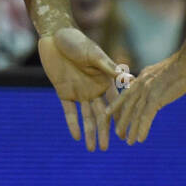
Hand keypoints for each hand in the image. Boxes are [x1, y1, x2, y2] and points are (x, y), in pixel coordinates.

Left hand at [37, 27, 124, 150]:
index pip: (115, 102)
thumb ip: (109, 69)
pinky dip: (73, 124)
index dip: (120, 117)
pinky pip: (69, 112)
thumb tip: (130, 78)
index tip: (126, 132)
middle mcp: (94, 89)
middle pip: (101, 114)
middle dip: (104, 131)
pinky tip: (76, 137)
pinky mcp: (64, 93)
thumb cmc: (77, 42)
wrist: (55, 36)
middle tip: (107, 148)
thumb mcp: (94, 55)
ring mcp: (79, 92)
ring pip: (86, 117)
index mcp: (104, 80)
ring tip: (92, 149)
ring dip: (89, 132)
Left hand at [108, 53, 185, 144]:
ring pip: (136, 114)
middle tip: (118, 134)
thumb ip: (153, 81)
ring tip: (129, 141)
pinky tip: (140, 139)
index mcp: (142, 77)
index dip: (117, 105)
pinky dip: (142, 129)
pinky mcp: (156, 98)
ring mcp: (147, 91)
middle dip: (122, 121)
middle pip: (128, 106)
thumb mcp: (161, 72)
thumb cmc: (180, 65)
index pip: (126, 93)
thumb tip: (154, 88)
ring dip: (132, 129)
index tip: (109, 113)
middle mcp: (141, 84)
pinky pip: (146, 117)